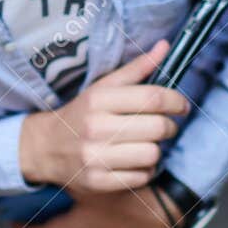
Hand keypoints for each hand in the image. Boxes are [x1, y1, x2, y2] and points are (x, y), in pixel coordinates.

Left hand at [15, 184, 178, 227]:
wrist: (166, 214)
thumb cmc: (125, 199)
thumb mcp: (89, 182)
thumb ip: (65, 177)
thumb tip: (43, 165)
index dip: (17, 223)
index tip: (15, 207)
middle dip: (42, 217)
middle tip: (42, 193)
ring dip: (64, 217)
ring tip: (66, 192)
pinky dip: (84, 219)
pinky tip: (93, 198)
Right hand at [17, 40, 187, 192]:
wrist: (46, 147)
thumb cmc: (82, 114)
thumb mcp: (103, 86)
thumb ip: (136, 68)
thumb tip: (165, 46)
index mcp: (99, 99)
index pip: (153, 97)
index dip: (176, 101)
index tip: (181, 106)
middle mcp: (96, 127)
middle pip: (158, 127)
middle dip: (169, 126)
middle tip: (164, 126)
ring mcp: (95, 157)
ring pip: (152, 154)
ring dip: (156, 150)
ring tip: (146, 144)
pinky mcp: (98, 182)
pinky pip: (141, 177)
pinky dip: (144, 170)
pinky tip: (134, 161)